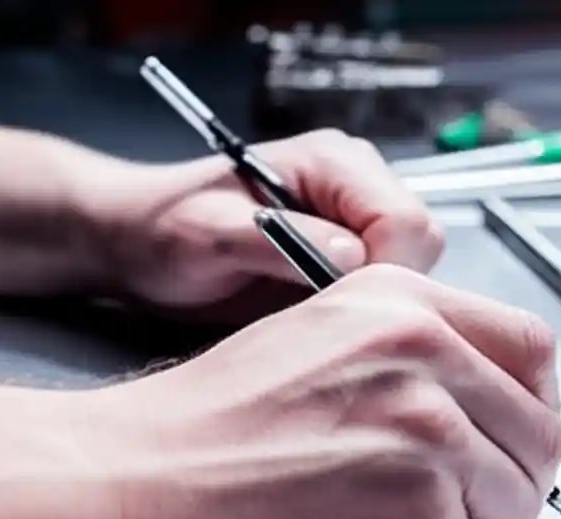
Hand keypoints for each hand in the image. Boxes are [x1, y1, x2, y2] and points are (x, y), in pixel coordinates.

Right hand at [79, 265, 560, 518]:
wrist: (123, 489)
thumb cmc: (200, 428)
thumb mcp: (320, 339)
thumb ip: (415, 354)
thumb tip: (491, 402)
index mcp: (404, 302)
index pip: (532, 349)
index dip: (528, 405)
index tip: (508, 436)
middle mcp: (426, 355)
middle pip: (540, 435)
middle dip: (507, 477)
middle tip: (451, 499)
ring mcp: (429, 435)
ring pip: (515, 502)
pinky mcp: (418, 514)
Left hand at [92, 130, 443, 322]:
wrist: (139, 239)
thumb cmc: (162, 228)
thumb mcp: (206, 236)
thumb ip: (275, 242)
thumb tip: (350, 256)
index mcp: (333, 162)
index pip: (405, 220)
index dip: (385, 269)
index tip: (335, 303)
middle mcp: (359, 182)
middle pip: (422, 244)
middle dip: (386, 288)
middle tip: (322, 313)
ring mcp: (360, 217)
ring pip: (415, 270)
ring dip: (375, 301)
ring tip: (310, 311)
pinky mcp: (355, 251)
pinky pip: (391, 286)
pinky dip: (365, 309)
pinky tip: (316, 314)